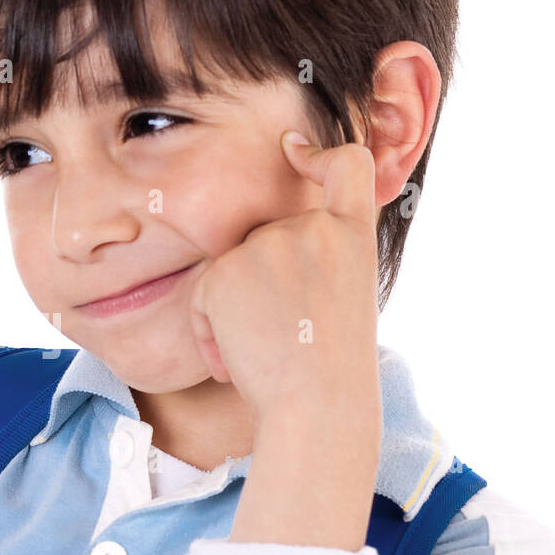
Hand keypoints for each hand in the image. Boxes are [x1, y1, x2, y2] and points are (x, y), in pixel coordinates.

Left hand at [189, 131, 380, 426]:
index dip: (319, 153)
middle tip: (286, 339)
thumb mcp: (344, 298)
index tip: (294, 151)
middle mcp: (310, 227)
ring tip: (264, 354)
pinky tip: (236, 361)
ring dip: (234, 317)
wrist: (316, 404)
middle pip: (266, 241)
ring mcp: (265, 244)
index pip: (348, 166)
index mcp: (353, 235)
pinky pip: (202, 300)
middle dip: (260, 289)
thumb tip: (262, 246)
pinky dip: (210, 334)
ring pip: (231, 273)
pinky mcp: (222, 271)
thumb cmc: (331, 371)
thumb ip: (317, 260)